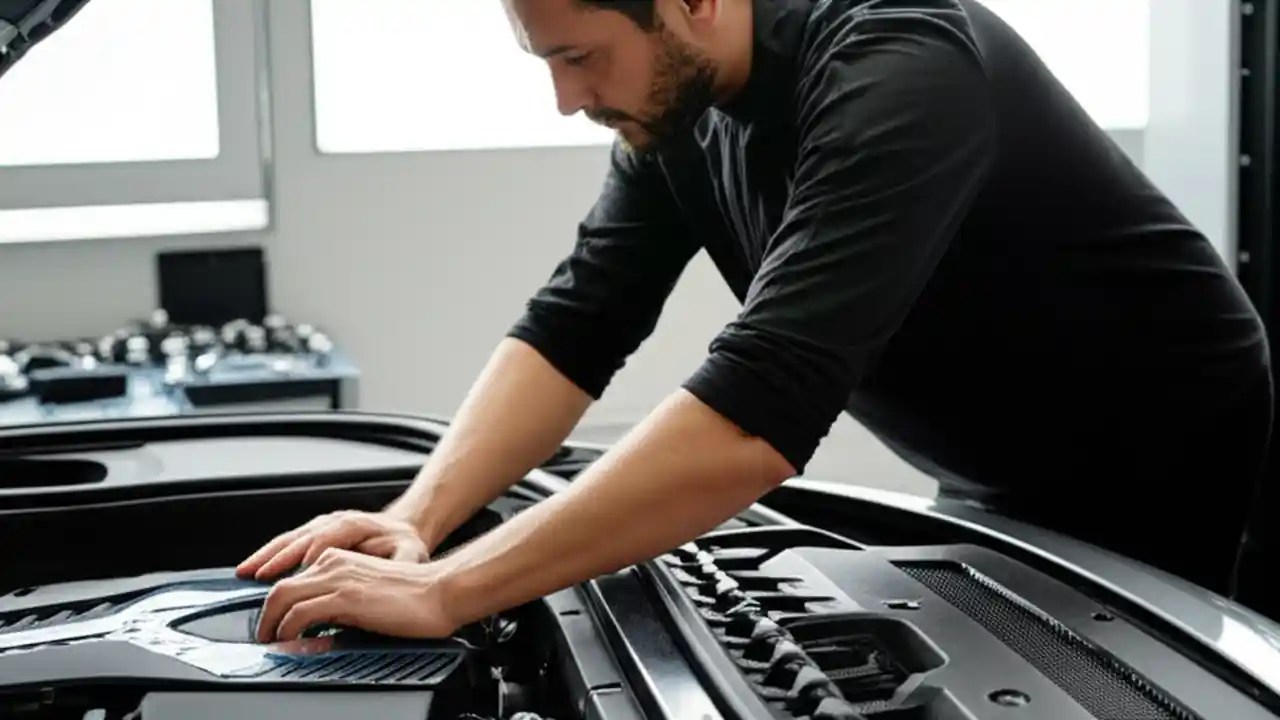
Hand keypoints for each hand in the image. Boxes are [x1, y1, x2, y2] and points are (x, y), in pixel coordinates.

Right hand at [236, 510, 428, 580]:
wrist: (404, 531)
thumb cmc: (406, 547)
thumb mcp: (410, 556)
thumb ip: (398, 566)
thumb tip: (389, 579)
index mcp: (357, 525)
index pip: (330, 538)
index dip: (313, 555)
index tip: (299, 574)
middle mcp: (335, 521)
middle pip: (302, 537)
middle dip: (279, 557)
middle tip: (259, 576)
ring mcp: (322, 525)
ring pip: (289, 539)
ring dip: (266, 556)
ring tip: (245, 573)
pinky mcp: (313, 534)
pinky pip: (285, 544)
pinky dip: (267, 556)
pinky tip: (249, 569)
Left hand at [255, 547, 458, 641]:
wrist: (441, 592)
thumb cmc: (416, 596)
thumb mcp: (369, 591)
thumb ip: (344, 599)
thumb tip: (323, 623)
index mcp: (341, 559)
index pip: (294, 578)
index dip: (278, 604)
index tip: (275, 623)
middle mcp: (335, 563)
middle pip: (280, 586)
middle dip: (266, 615)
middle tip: (266, 636)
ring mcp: (339, 578)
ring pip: (283, 596)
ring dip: (272, 624)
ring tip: (274, 642)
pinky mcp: (345, 597)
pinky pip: (300, 613)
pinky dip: (289, 630)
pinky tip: (293, 641)